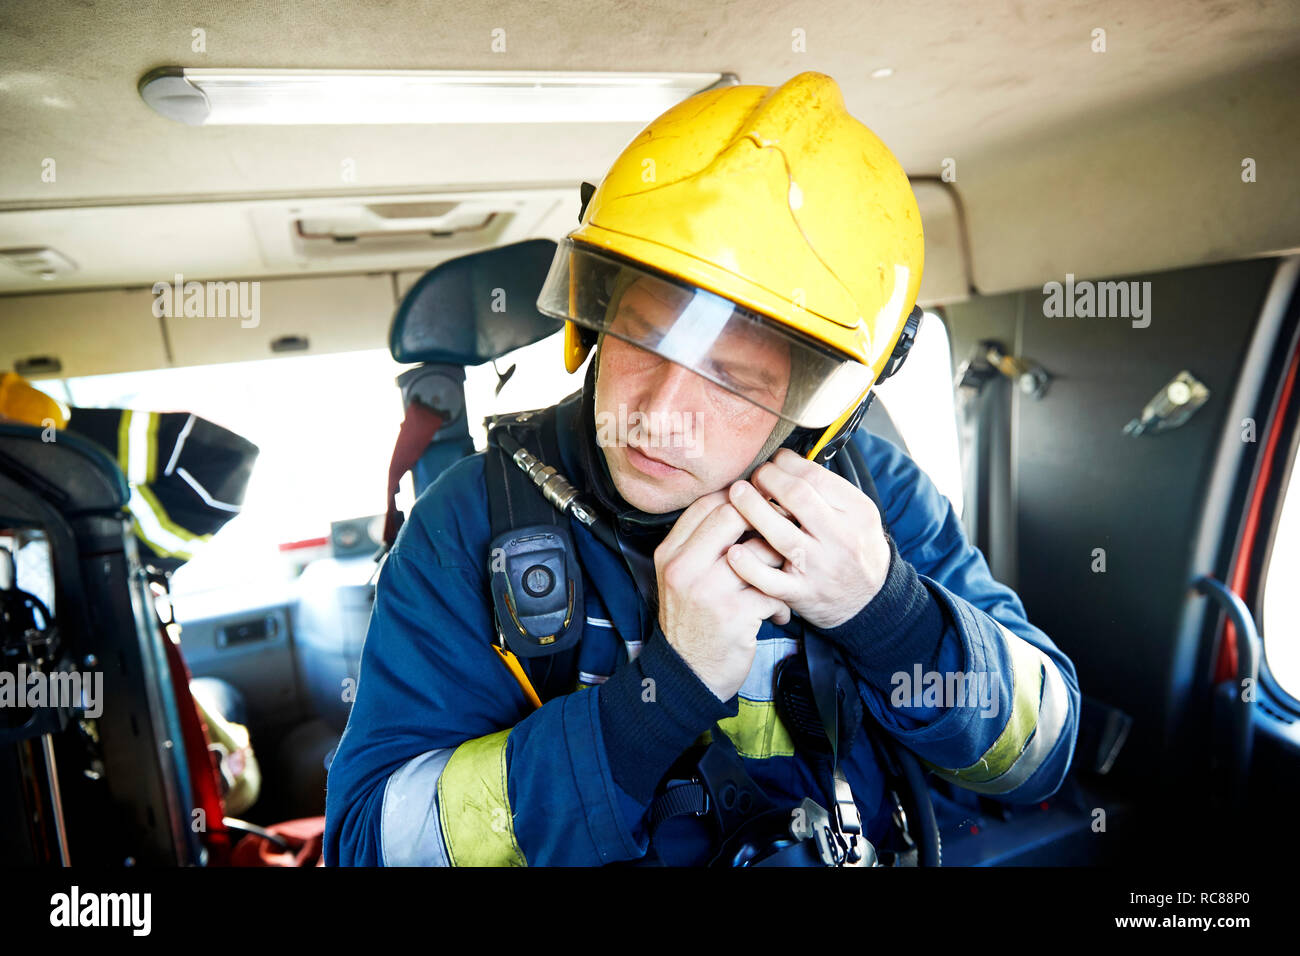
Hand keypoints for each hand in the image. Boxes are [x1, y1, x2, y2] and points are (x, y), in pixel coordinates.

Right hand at [654, 490, 790, 701]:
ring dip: (777, 564)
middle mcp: (684, 568)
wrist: (687, 675)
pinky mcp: (734, 614)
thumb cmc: (690, 623)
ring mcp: (708, 590)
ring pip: (759, 551)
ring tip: (779, 580)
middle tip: (778, 536)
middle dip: (762, 522)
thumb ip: (701, 545)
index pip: (707, 504)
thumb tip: (743, 508)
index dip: (738, 499)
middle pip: (733, 516)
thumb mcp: (679, 579)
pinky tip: (776, 614)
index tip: (757, 507)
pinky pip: (773, 590)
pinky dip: (781, 603)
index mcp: (670, 554)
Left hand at [724, 447, 890, 629]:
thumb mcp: (857, 514)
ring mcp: (820, 568)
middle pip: (797, 498)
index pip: (815, 477)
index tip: (773, 461)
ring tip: (736, 494)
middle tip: (753, 476)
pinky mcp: (801, 594)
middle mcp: (841, 539)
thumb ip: (827, 489)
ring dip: (751, 509)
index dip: (785, 463)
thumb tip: (786, 460)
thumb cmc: (855, 548)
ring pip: (781, 534)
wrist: (869, 600)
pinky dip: (748, 566)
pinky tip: (732, 550)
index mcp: (857, 512)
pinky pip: (770, 581)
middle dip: (767, 479)